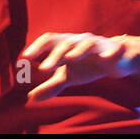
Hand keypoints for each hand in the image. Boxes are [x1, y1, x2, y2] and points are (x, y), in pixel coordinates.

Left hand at [20, 32, 139, 101]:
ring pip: (86, 43)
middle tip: (43, 69)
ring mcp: (97, 43)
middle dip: (54, 55)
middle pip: (65, 43)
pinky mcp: (114, 49)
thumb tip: (31, 98)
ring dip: (78, 50)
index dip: (37, 47)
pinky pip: (113, 49)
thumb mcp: (67, 76)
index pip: (48, 40)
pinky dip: (110, 52)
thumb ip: (50, 86)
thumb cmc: (85, 65)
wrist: (115, 59)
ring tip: (70, 59)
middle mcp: (78, 40)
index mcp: (65, 44)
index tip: (24, 58)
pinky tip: (106, 59)